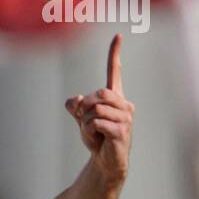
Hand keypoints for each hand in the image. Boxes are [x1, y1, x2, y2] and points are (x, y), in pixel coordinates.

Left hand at [65, 34, 134, 184]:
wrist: (106, 163)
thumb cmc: (98, 139)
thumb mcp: (82, 121)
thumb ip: (76, 108)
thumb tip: (73, 100)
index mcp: (115, 98)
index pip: (114, 71)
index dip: (115, 53)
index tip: (118, 35)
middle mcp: (123, 104)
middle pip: (97, 94)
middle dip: (84, 109)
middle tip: (84, 123)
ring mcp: (125, 117)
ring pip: (95, 110)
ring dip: (86, 124)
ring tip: (92, 135)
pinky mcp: (121, 131)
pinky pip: (97, 123)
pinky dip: (90, 132)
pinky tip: (97, 141)